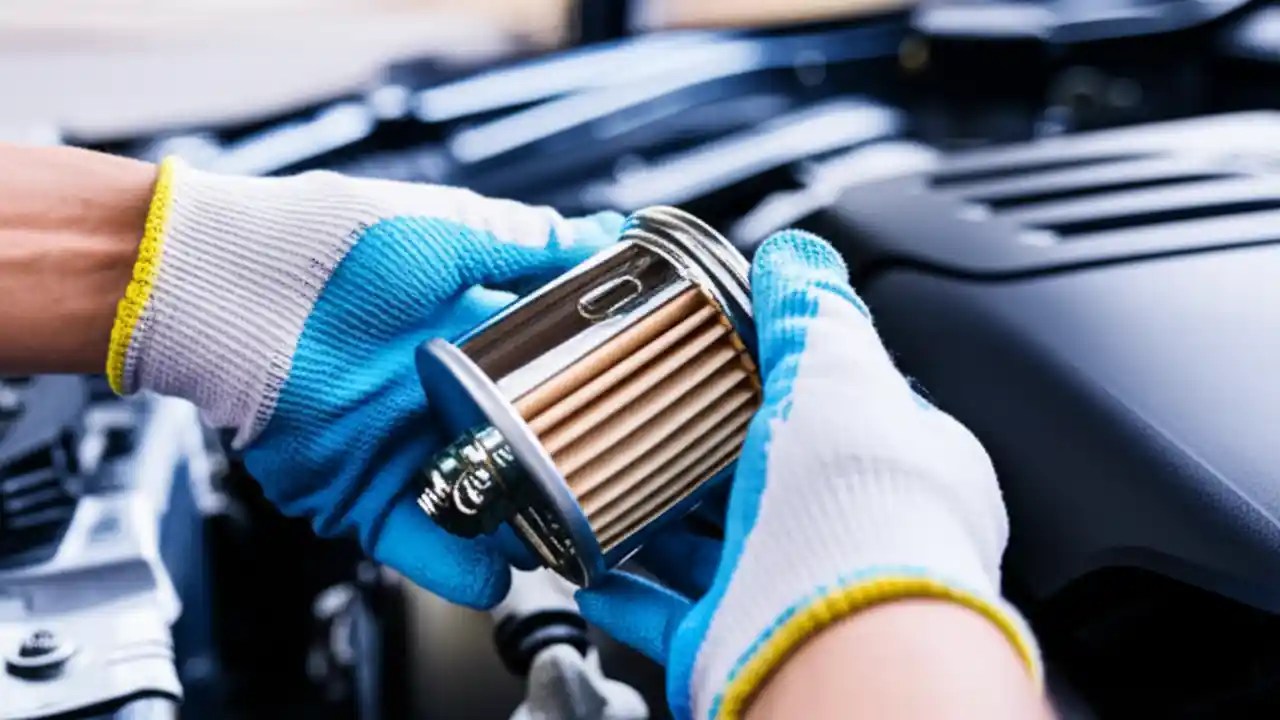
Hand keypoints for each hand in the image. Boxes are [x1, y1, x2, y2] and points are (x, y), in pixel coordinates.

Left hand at [107, 158, 621, 607]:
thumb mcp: (449, 228)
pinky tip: (496, 578)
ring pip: (479, 508)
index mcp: (465, 339)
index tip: (632, 416)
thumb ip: (527, 243)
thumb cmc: (330, 243)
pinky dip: (456, 568)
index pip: (543, 381)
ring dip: (522, 532)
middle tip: (612, 498)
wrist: (230, 284)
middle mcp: (439, 401)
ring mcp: (402, 452)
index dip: (586, 399)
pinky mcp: (358, 494)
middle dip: (562, 478)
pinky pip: (418, 541)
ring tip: (569, 550)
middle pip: (520, 454)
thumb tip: (601, 238)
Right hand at [576, 231, 1040, 717]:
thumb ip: (813, 313)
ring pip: (713, 549)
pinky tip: (595, 569)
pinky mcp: (738, 641)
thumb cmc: (860, 509)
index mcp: (893, 460)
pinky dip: (628, 592)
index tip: (724, 359)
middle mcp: (848, 531)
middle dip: (702, 452)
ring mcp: (791, 590)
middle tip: (651, 419)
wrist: (836, 641)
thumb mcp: (838, 372)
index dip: (779, 376)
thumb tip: (798, 258)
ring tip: (606, 488)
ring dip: (655, 521)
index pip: (837, 403)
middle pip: (762, 479)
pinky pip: (669, 614)